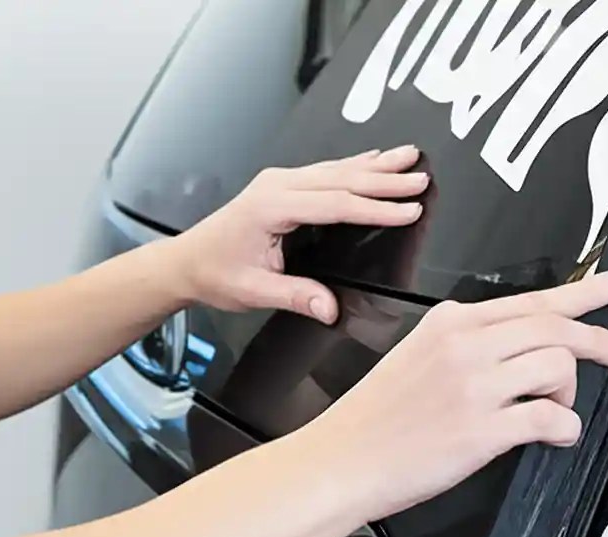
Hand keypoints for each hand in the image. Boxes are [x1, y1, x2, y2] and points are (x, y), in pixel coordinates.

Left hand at [161, 145, 428, 323]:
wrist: (185, 262)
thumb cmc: (215, 273)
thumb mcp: (254, 291)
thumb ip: (296, 296)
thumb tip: (330, 308)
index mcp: (271, 207)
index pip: (336, 205)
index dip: (375, 208)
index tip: (408, 210)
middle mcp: (277, 187)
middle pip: (342, 179)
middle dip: (386, 179)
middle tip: (421, 178)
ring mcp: (280, 181)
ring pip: (338, 169)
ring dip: (377, 165)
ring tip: (411, 157)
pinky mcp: (284, 185)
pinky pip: (327, 171)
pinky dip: (356, 165)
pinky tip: (376, 159)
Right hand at [289, 268, 607, 520]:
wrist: (342, 460)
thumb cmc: (377, 417)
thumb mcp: (418, 354)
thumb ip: (468, 341)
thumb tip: (522, 346)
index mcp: (452, 322)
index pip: (534, 299)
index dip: (585, 293)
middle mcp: (466, 345)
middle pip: (556, 327)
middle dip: (599, 340)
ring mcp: (475, 386)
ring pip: (559, 366)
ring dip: (569, 392)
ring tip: (551, 409)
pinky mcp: (482, 429)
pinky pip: (551, 417)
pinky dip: (565, 428)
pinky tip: (554, 435)